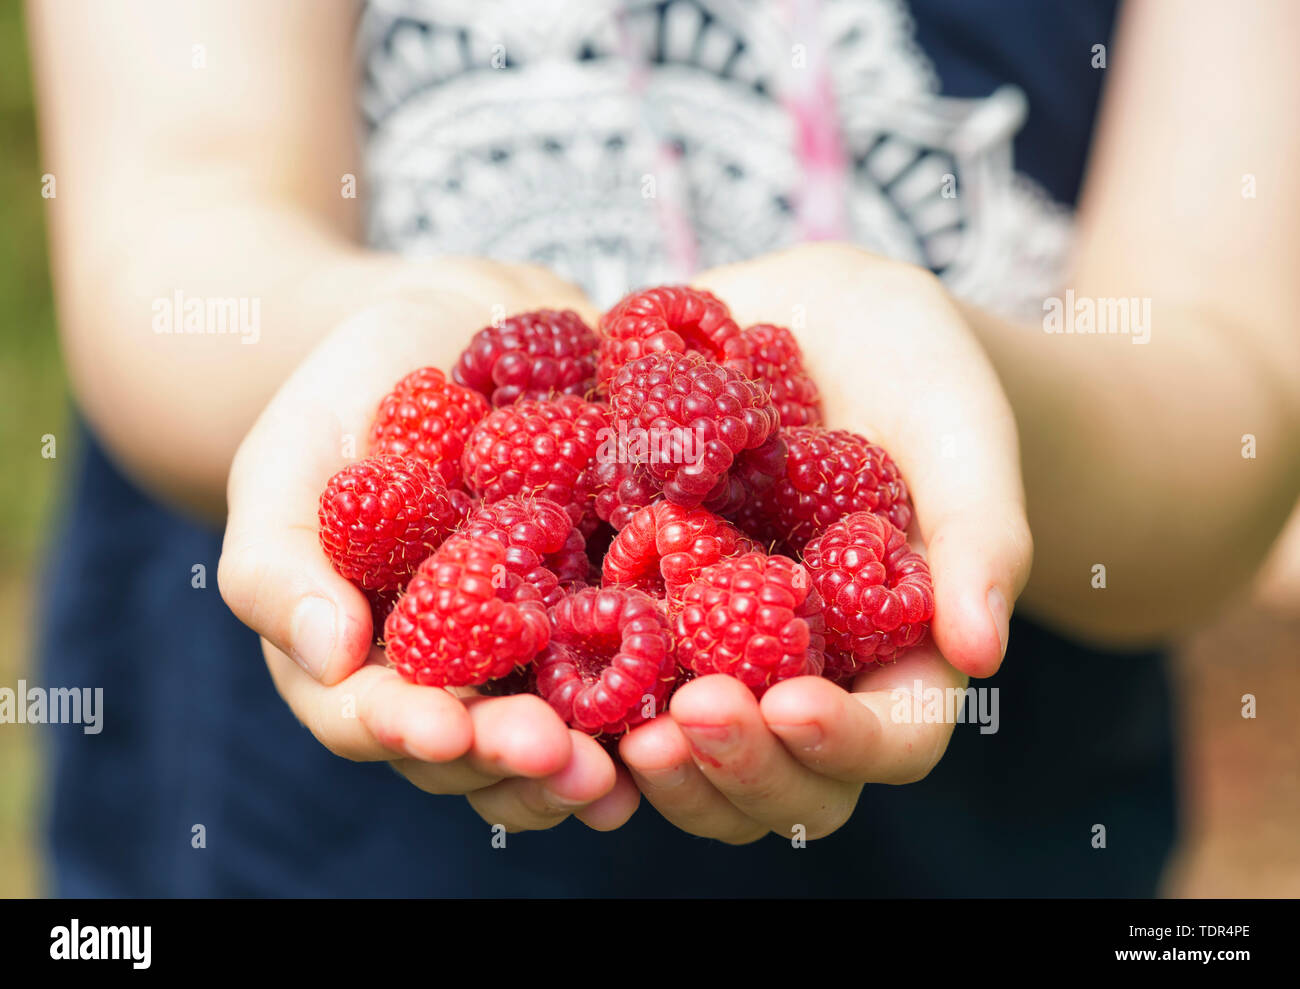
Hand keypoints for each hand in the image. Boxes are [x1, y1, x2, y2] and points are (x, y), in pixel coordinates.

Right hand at [218, 259, 637, 832]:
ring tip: (622, 768)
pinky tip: (684, 706)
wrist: (452, 328)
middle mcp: (456, 672)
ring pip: (559, 731)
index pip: (376, 719)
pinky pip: (635, 658)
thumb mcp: (286, 467)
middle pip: (479, 748)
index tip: (442, 731)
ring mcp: (536, 645)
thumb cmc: (346, 401)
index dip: (409, 733)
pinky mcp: (606, 602)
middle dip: (516, 764)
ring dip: (591, 759)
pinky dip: (657, 690)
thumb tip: (330, 657)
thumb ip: (279, 566)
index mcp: (368, 655)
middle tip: (561, 762)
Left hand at [619, 243, 1032, 841]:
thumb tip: (982, 651)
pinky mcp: (641, 607)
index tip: (795, 704)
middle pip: (782, 778)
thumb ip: (979, 532)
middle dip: (733, 767)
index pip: (890, 739)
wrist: (816, 321)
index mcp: (895, 654)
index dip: (845, 743)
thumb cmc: (916, 369)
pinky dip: (574, 691)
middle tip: (682, 727)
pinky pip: (605, 674)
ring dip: (653, 763)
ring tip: (608, 730)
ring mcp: (717, 653)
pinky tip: (531, 664)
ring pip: (691, 756)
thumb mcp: (959, 428)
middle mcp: (802, 674)